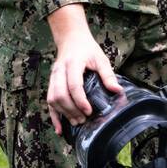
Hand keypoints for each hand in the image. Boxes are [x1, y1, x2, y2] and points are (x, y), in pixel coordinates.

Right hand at [46, 4, 119, 134]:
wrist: (71, 39)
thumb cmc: (87, 49)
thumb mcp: (101, 59)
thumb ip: (108, 75)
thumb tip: (117, 91)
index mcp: (72, 64)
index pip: (73, 85)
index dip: (80, 100)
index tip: (89, 111)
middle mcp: (59, 71)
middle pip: (60, 94)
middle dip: (71, 110)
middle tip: (84, 120)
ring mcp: (53, 77)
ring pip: (52, 99)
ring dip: (63, 113)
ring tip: (77, 122)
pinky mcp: (51, 83)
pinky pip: (49, 101)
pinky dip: (53, 116)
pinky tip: (59, 129)